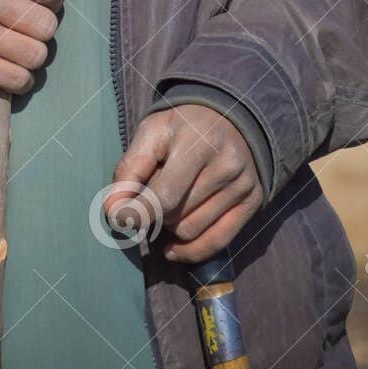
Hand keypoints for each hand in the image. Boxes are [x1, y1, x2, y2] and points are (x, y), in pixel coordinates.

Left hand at [103, 104, 261, 264]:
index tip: (118, 218)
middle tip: (152, 195)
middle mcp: (227, 165)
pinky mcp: (253, 201)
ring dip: (171, 228)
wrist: (231, 116)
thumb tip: (114, 211)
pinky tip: (173, 248)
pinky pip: (218, 243)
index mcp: (198, 142)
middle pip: (176, 216)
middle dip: (154, 213)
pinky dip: (190, 251)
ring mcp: (243, 185)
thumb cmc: (182, 127)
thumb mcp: (151, 134)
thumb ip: (129, 170)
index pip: (164, 196)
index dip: (137, 213)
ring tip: (170, 205)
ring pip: (192, 232)